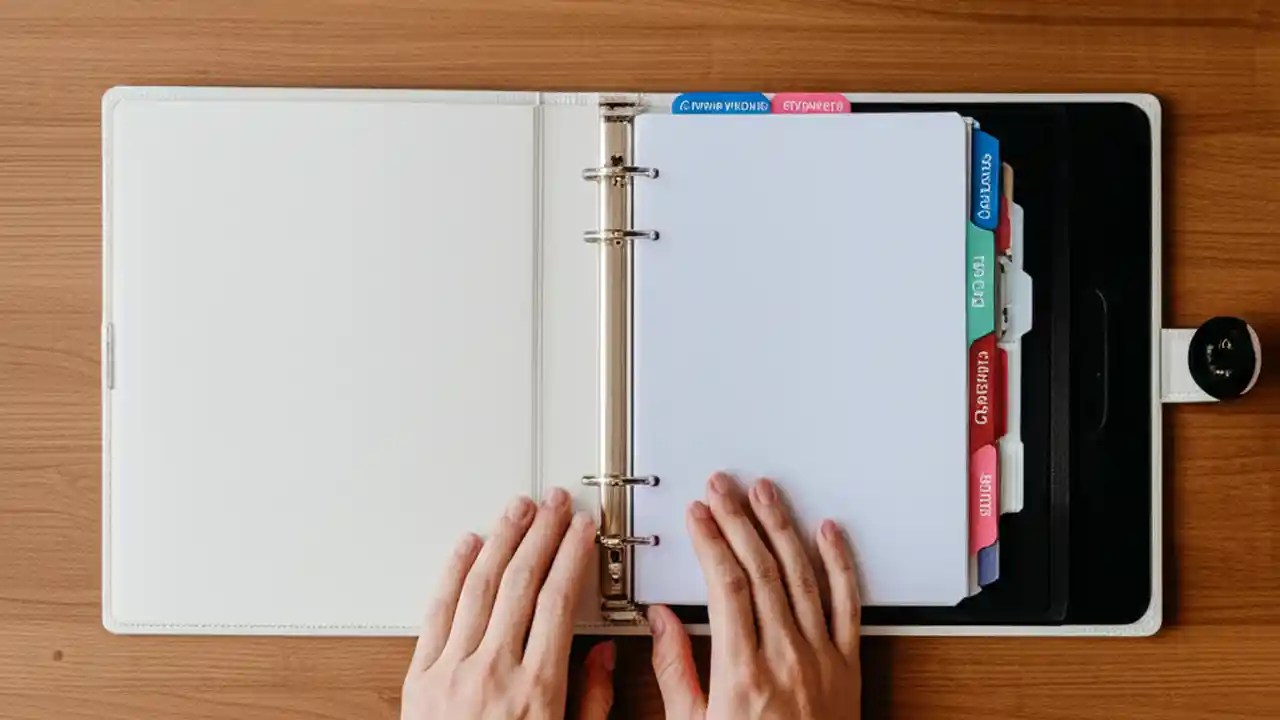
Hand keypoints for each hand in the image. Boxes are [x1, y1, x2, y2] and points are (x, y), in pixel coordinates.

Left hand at [401, 488, 615, 719]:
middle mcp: (492, 672)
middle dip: (543, 533)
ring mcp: (451, 671)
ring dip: (503, 539)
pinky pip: (437, 611)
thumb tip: (600, 657)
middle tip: (556, 504)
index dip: (573, 555)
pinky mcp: (420, 677)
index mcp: (537, 689)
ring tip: (518, 510)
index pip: (559, 600)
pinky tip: (468, 546)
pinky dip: (452, 572)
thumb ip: (591, 701)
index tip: (583, 531)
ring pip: (479, 585)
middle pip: (521, 581)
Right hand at [647, 473, 861, 719]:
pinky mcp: (848, 665)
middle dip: (739, 519)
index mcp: (743, 674)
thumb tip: (660, 621)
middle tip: (723, 486)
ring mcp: (822, 659)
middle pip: (763, 569)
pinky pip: (848, 603)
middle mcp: (787, 659)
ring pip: (802, 575)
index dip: (710, 541)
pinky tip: (828, 532)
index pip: (726, 584)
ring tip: (765, 493)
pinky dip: (840, 563)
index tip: (697, 516)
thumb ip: (674, 671)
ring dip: (782, 526)